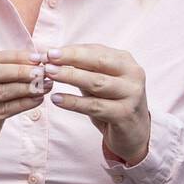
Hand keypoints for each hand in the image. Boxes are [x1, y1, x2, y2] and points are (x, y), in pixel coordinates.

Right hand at [0, 49, 50, 176]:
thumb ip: (0, 84)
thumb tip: (33, 69)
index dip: (15, 57)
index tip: (38, 57)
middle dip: (21, 70)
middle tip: (43, 71)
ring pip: (0, 91)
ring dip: (26, 87)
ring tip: (45, 85)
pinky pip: (2, 110)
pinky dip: (23, 104)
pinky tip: (37, 101)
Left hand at [43, 44, 150, 165]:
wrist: (135, 133)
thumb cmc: (112, 103)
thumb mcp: (99, 82)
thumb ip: (81, 69)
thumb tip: (50, 56)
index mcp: (125, 62)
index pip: (96, 51)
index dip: (72, 50)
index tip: (49, 51)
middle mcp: (132, 75)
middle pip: (98, 62)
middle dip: (71, 58)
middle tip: (48, 58)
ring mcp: (131, 95)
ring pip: (97, 83)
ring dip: (70, 76)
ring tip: (49, 74)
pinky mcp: (125, 114)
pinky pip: (95, 106)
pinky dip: (74, 102)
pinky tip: (57, 99)